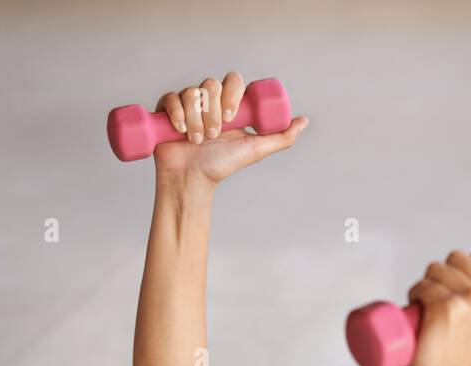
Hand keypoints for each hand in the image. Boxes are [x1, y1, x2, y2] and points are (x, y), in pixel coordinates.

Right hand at [151, 71, 309, 186]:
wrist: (192, 179)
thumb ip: (280, 138)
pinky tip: (181, 129)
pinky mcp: (168, 109)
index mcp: (229, 104)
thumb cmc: (222, 166)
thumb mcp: (255, 151)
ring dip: (196, 118)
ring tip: (197, 140)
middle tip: (215, 134)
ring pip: (191, 92)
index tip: (231, 117)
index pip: (233, 81)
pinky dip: (177, 112)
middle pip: (211, 83)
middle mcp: (208, 100)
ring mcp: (187, 104)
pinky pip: (171, 97)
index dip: (231, 94)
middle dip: (213, 110)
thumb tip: (303, 121)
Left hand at [402, 239, 470, 365]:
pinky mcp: (447, 307)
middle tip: (443, 300)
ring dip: (427, 283)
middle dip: (444, 272)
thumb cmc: (468, 349)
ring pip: (436, 268)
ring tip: (430, 307)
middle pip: (460, 256)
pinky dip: (415, 293)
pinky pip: (423, 284)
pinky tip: (418, 308)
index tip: (465, 282)